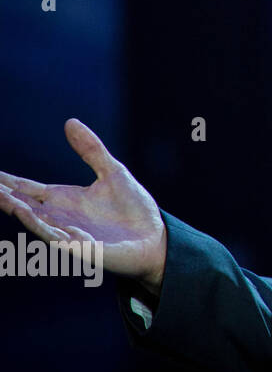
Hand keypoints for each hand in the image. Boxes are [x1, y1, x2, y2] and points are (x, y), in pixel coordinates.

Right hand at [0, 119, 166, 296]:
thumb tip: (70, 121)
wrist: (156, 237)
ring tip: (3, 198)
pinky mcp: (85, 250)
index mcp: (63, 199)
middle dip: (4, 197)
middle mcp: (60, 218)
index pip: (26, 189)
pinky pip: (63, 242)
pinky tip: (36, 219)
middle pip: (23, 206)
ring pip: (37, 224)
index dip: (5, 181)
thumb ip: (90, 150)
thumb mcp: (112, 172)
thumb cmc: (133, 209)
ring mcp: (70, 235)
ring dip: (20, 212)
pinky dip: (50, 231)